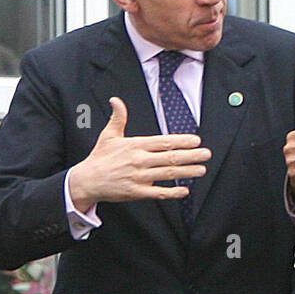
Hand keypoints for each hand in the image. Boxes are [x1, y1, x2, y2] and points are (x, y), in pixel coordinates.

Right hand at [68, 97, 211, 211]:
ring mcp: (139, 177)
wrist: (88, 180)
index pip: (163, 142)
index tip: (196, 140)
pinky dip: (172, 192)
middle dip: (191, 155)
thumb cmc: (100, 158)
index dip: (181, 141)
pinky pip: (158, 193)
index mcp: (135, 145)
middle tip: (206, 154)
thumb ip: (118, 118)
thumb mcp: (108, 135)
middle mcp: (139, 160)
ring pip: (168, 174)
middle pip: (170, 157)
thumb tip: (116, 100)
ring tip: (201, 169)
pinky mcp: (137, 192)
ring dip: (186, 172)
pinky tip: (185, 191)